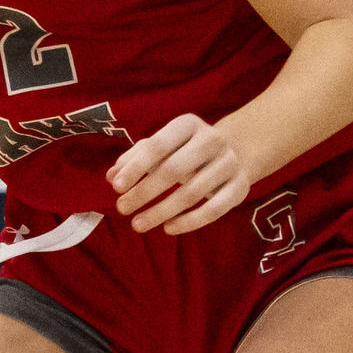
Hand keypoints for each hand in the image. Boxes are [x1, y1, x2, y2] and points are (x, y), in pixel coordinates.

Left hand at [108, 112, 249, 235]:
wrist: (237, 150)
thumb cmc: (187, 149)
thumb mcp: (163, 145)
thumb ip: (135, 158)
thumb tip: (111, 177)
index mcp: (188, 124)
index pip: (158, 145)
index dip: (136, 167)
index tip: (117, 187)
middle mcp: (212, 140)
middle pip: (175, 169)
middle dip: (145, 192)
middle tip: (122, 209)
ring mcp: (229, 163)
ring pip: (193, 193)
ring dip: (161, 211)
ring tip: (137, 224)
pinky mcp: (241, 186)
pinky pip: (214, 209)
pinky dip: (189, 222)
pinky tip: (168, 228)